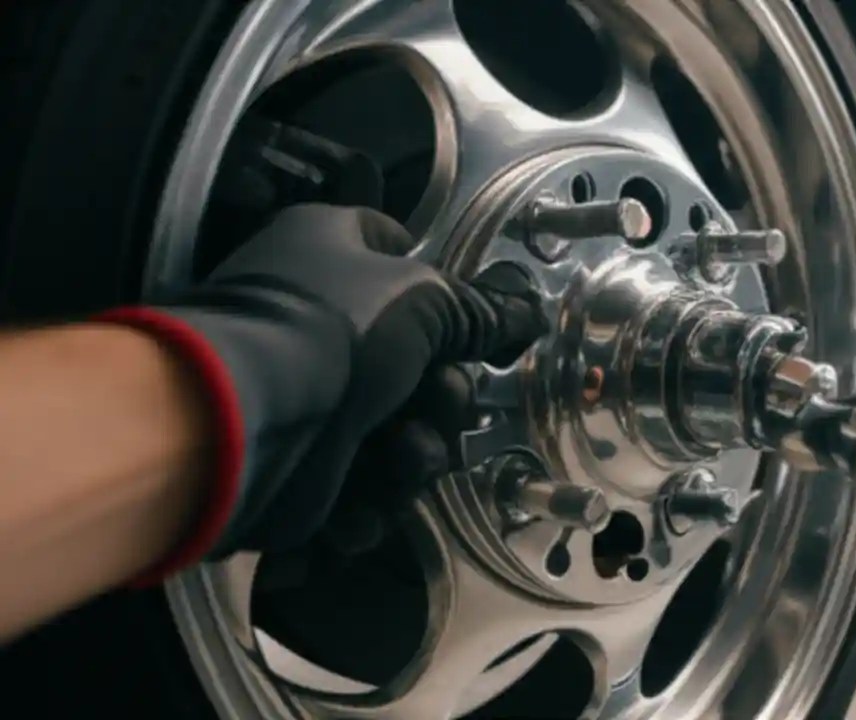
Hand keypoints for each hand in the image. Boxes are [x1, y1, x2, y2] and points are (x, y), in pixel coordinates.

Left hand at [125, 204, 544, 558]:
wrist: (242, 425)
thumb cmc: (334, 334)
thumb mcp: (424, 301)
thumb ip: (478, 312)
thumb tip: (526, 313)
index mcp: (331, 252)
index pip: (391, 246)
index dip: (435, 284)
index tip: (465, 322)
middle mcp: (316, 318)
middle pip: (414, 361)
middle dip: (440, 397)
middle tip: (438, 406)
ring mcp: (307, 396)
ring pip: (397, 432)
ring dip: (413, 455)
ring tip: (400, 460)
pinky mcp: (300, 466)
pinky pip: (361, 486)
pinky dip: (369, 503)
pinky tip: (361, 507)